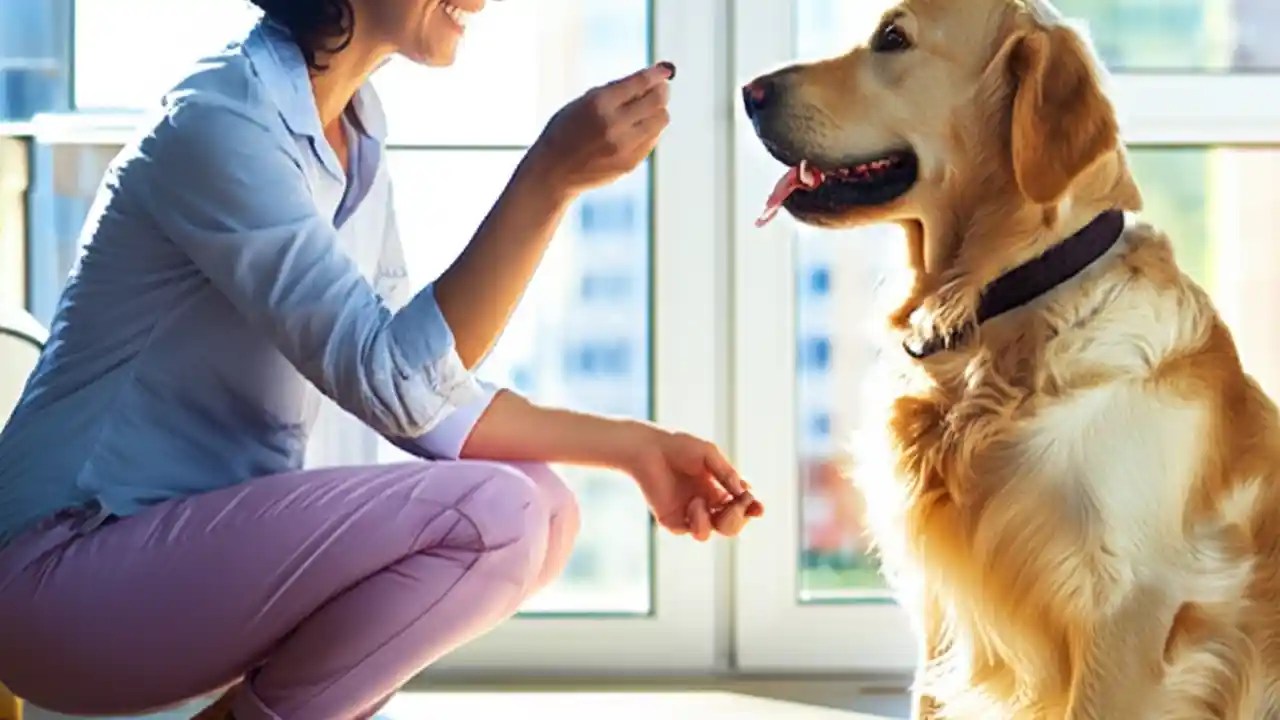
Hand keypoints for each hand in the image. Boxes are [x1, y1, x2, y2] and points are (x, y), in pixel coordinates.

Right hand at [522, 62, 674, 198]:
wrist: (553, 171)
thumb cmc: (566, 131)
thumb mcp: (583, 102)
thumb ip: (614, 91)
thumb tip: (650, 79)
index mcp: (599, 103)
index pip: (640, 82)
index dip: (656, 74)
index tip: (665, 70)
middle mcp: (614, 124)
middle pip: (657, 101)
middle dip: (662, 91)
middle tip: (660, 89)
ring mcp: (624, 146)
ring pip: (661, 120)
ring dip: (658, 111)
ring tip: (647, 110)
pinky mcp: (630, 162)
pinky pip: (653, 139)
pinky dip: (650, 130)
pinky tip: (638, 128)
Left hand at [620, 425, 764, 540]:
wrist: (648, 449)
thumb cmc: (679, 447)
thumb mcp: (709, 455)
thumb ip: (727, 474)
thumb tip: (745, 494)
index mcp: (719, 488)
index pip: (742, 506)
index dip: (752, 510)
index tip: (759, 509)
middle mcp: (707, 504)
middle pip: (731, 525)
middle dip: (738, 519)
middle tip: (737, 506)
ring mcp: (689, 514)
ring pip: (712, 533)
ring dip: (716, 521)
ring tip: (702, 501)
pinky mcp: (673, 521)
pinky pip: (692, 531)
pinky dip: (698, 520)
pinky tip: (693, 503)